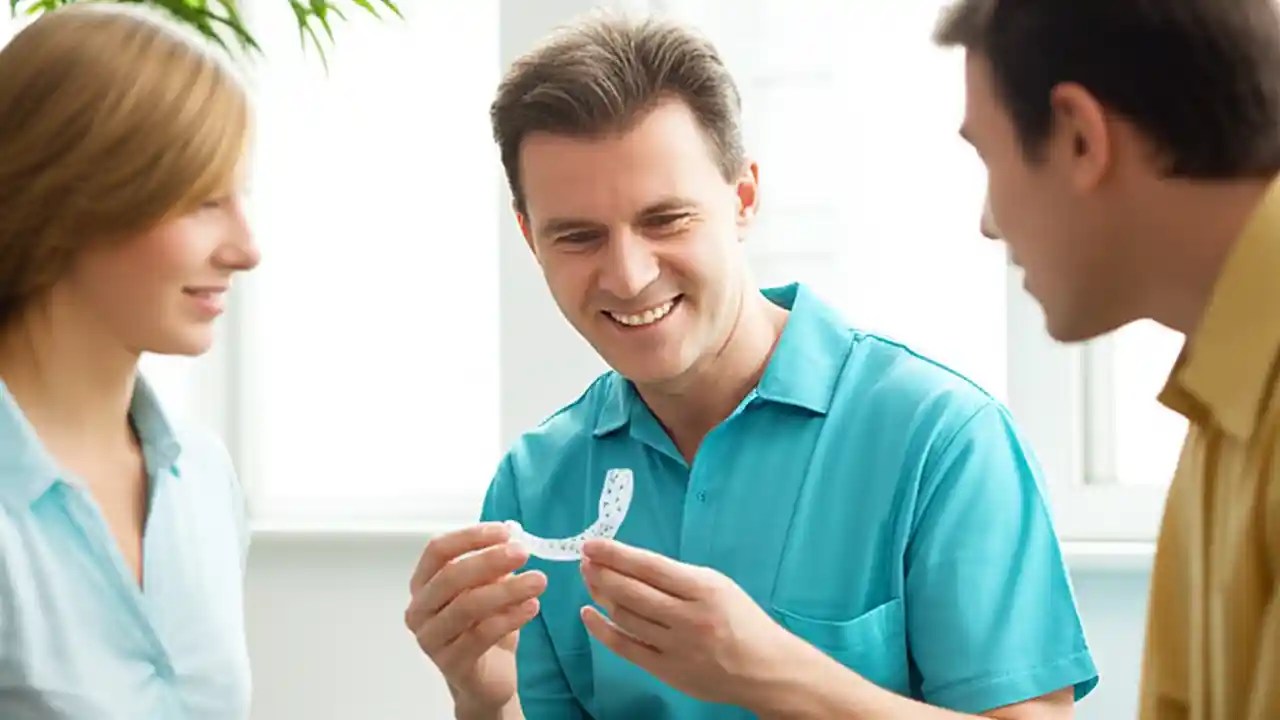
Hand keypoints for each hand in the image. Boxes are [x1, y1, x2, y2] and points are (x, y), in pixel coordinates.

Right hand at [405, 522, 547, 713]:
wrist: (487, 680)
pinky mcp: (451, 664)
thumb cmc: (484, 627)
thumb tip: (513, 536)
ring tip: (539, 580)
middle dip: (490, 560)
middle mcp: (419, 610)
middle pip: (451, 576)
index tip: (505, 531)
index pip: (437, 550)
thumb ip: (495, 566)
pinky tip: (533, 607)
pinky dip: (510, 618)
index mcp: (423, 584)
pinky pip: (481, 635)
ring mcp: (431, 639)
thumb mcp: (490, 589)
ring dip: (507, 589)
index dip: (470, 537)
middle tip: (524, 552)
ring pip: (467, 606)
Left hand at [578, 538, 806, 708]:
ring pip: (625, 616)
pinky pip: (625, 647)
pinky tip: (589, 613)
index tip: (592, 545)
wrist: (765, 669)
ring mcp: (675, 646)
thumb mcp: (719, 586)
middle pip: (631, 591)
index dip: (616, 554)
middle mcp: (688, 617)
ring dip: (601, 595)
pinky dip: (602, 630)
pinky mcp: (666, 670)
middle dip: (602, 572)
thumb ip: (679, 578)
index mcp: (704, 589)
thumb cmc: (742, 621)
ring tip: (590, 579)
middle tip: (585, 560)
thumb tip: (631, 565)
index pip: (650, 567)